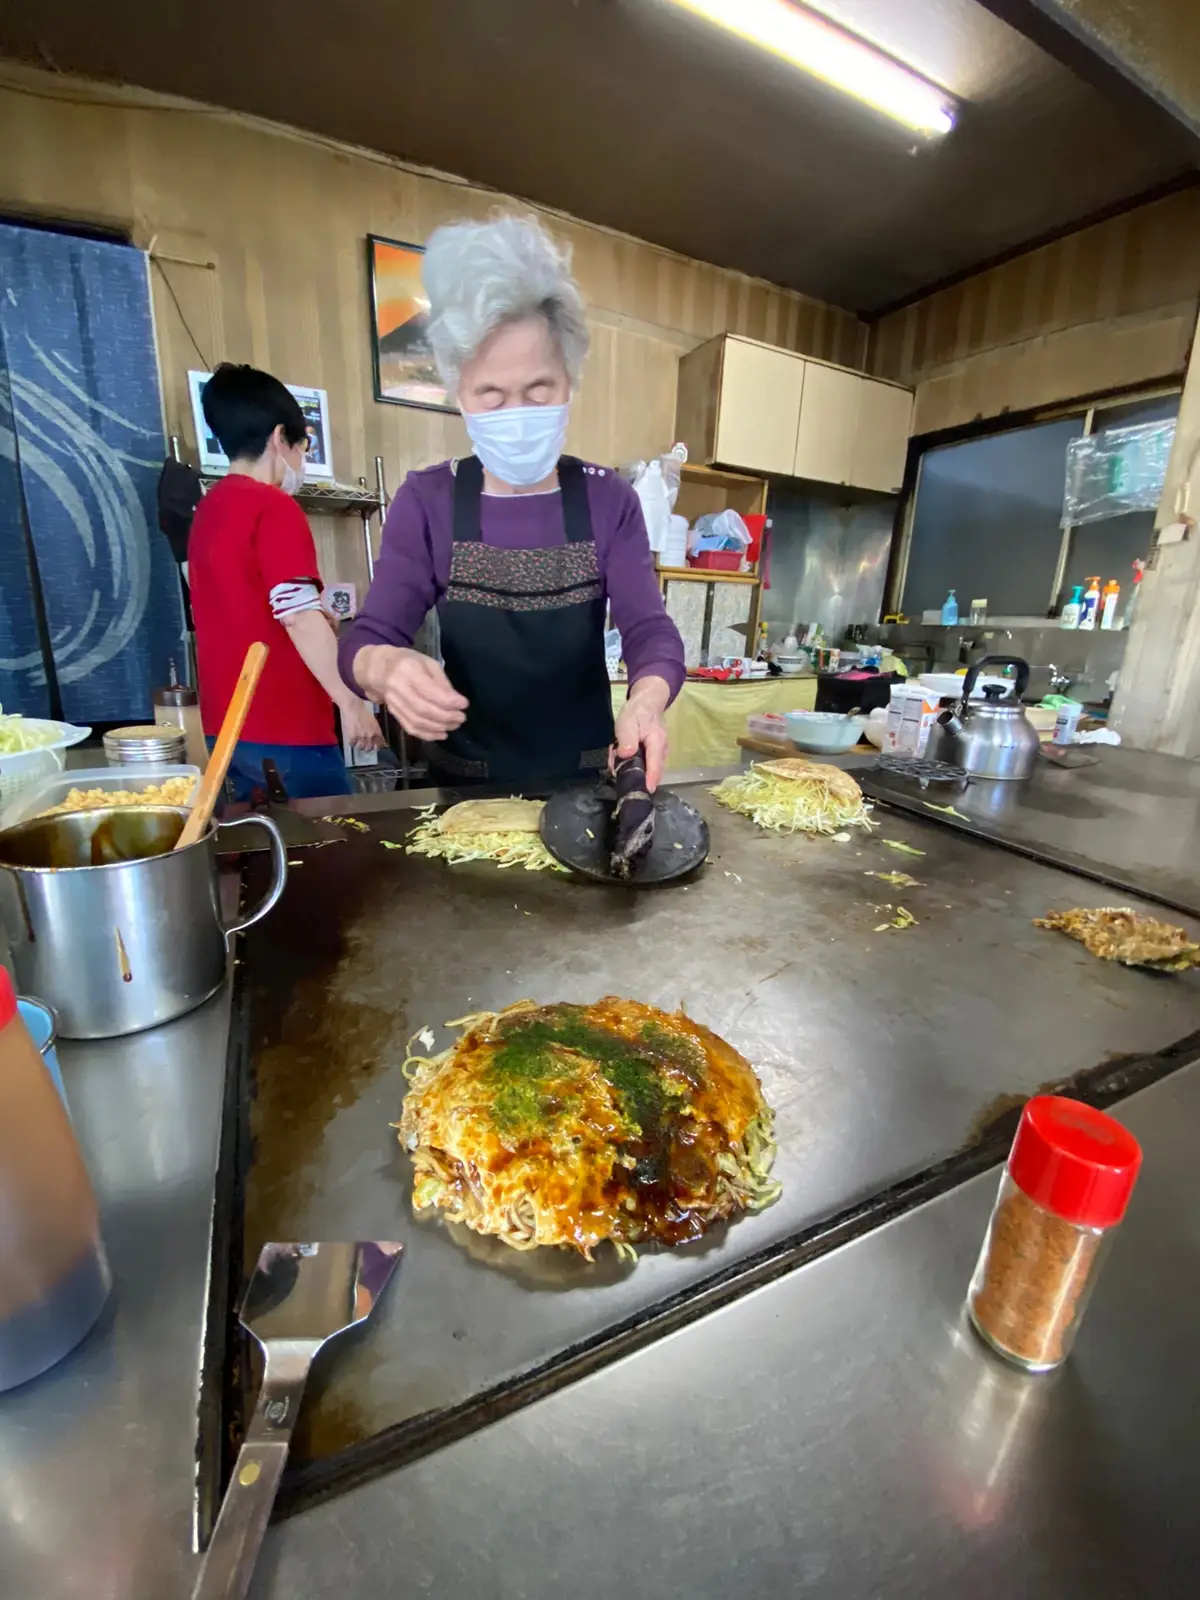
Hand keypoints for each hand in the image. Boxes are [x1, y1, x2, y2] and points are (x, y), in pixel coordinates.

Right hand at [339, 695, 382, 750]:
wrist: (353, 706)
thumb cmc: (363, 711)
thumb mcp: (374, 722)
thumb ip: (377, 732)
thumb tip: (381, 741)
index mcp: (377, 732)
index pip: (380, 745)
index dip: (376, 747)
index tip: (373, 746)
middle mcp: (370, 736)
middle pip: (369, 748)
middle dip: (366, 747)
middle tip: (363, 742)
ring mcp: (361, 737)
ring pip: (360, 748)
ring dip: (358, 745)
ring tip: (356, 740)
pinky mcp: (352, 737)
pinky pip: (352, 744)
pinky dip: (351, 742)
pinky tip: (351, 737)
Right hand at [353, 645, 467, 741]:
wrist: (379, 669)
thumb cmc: (409, 662)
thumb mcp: (428, 663)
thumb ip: (442, 682)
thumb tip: (456, 702)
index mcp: (408, 670)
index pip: (430, 690)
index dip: (449, 701)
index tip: (464, 704)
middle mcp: (398, 688)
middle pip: (423, 709)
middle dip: (446, 716)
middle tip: (461, 718)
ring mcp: (394, 703)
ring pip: (417, 721)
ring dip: (439, 727)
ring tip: (454, 725)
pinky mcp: (394, 714)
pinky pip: (410, 728)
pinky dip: (427, 735)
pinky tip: (441, 734)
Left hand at [613, 675, 669, 790]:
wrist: (646, 702)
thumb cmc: (637, 712)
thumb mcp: (628, 722)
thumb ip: (627, 739)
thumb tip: (626, 755)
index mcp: (657, 744)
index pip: (655, 766)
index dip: (650, 780)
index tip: (646, 792)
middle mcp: (660, 752)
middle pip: (650, 772)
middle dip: (633, 775)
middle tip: (614, 769)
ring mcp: (657, 754)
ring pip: (644, 769)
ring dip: (628, 768)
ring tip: (613, 756)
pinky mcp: (651, 755)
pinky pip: (641, 764)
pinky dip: (628, 763)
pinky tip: (617, 754)